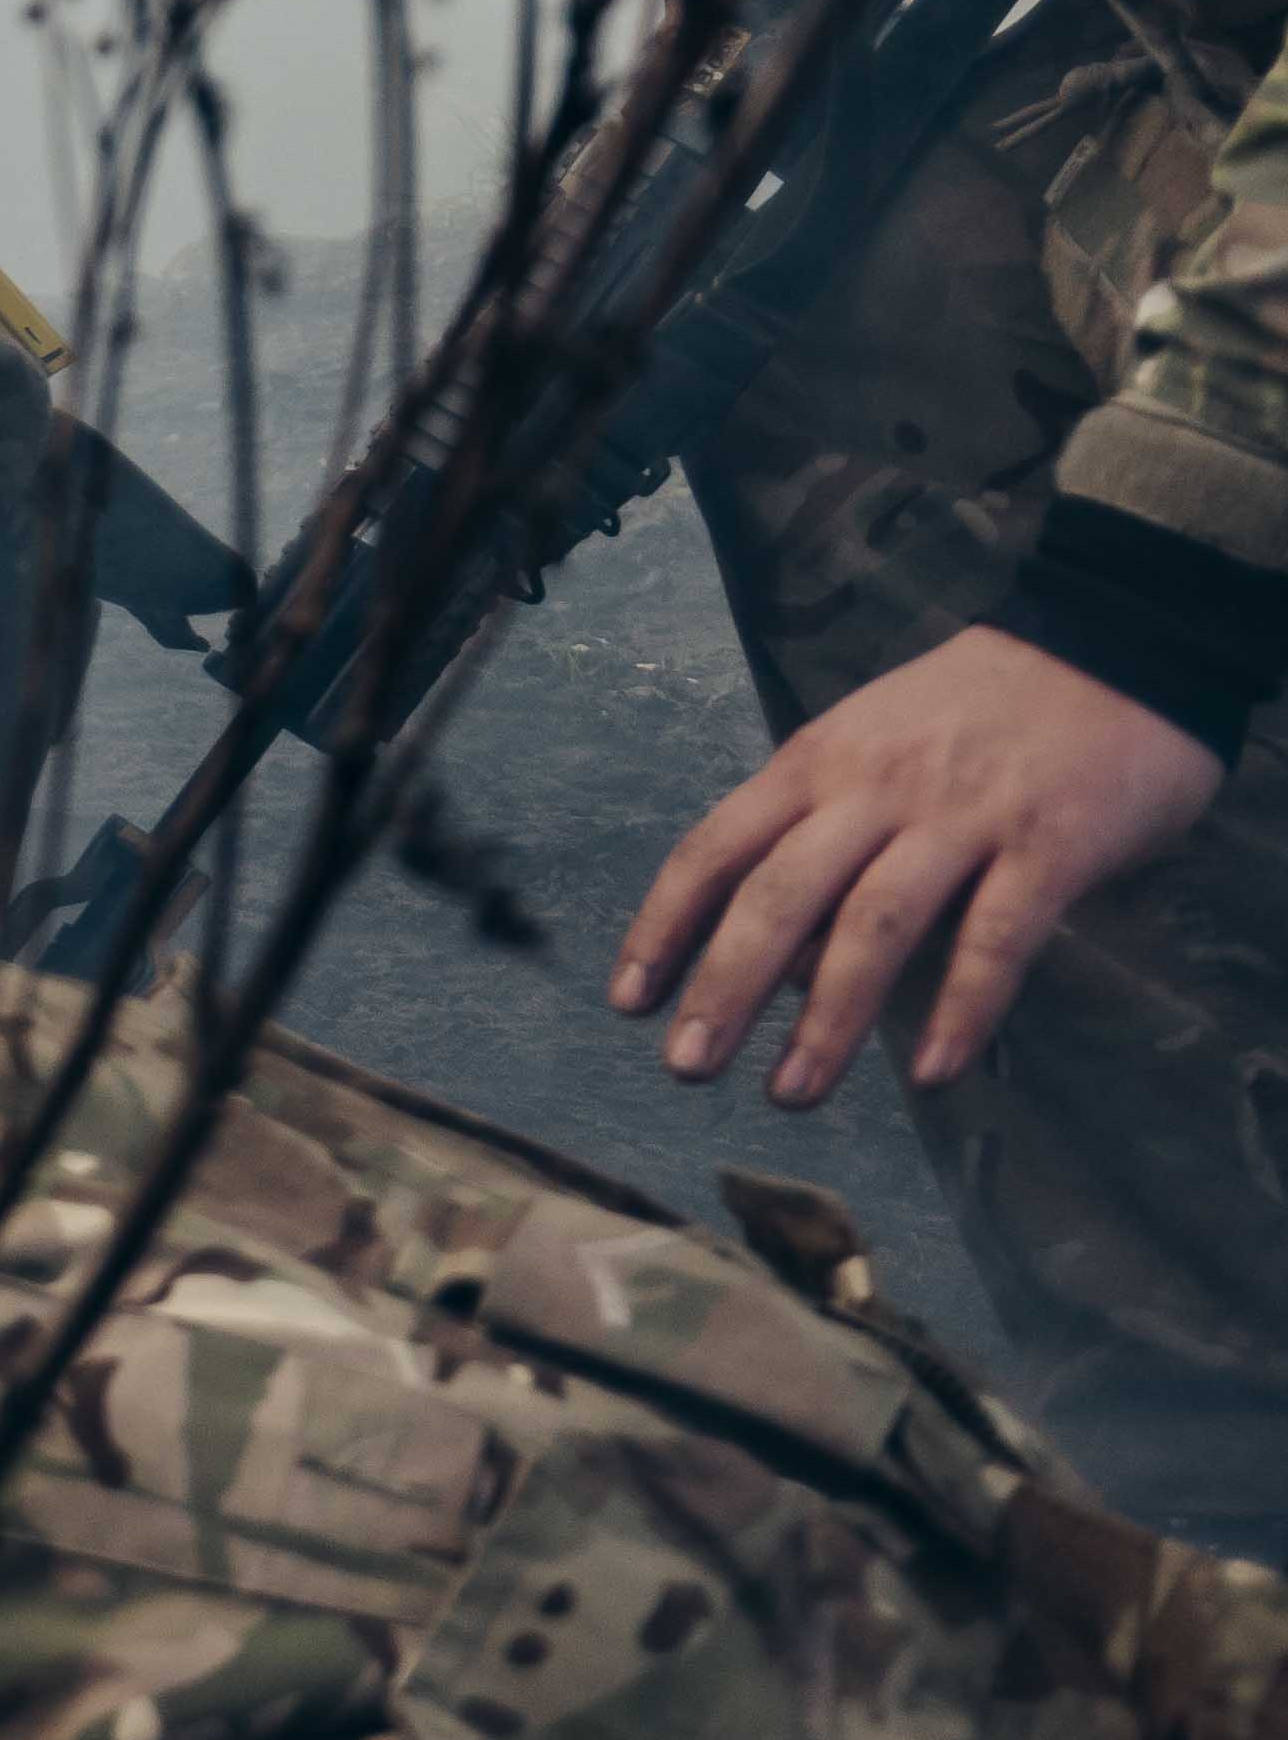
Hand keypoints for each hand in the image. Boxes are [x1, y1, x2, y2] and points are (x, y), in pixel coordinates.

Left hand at [617, 622, 1227, 1101]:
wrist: (1114, 647)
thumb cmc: (975, 713)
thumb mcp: (872, 749)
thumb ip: (823, 839)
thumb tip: (777, 960)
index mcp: (815, 763)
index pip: (715, 849)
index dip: (665, 926)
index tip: (626, 999)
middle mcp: (874, 789)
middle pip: (778, 895)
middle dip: (723, 987)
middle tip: (685, 1067)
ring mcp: (962, 816)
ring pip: (874, 925)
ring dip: (829, 1020)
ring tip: (792, 1093)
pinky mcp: (1052, 844)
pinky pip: (996, 937)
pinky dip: (959, 1007)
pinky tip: (930, 1071)